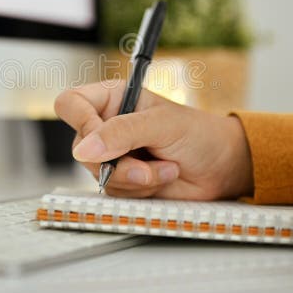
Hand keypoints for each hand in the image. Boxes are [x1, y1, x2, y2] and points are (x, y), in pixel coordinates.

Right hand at [53, 80, 252, 199]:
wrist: (221, 167)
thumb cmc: (198, 134)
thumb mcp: (161, 125)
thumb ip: (122, 133)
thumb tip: (84, 149)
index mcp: (112, 99)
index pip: (71, 104)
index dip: (80, 122)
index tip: (101, 140)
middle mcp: (107, 127)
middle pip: (80, 149)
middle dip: (117, 162)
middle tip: (147, 162)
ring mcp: (113, 156)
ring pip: (98, 175)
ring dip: (135, 178)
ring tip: (165, 168)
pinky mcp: (122, 181)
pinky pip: (114, 192)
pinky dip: (141, 190)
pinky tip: (162, 178)